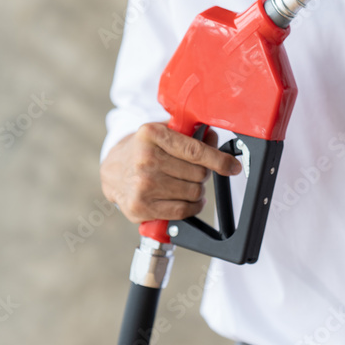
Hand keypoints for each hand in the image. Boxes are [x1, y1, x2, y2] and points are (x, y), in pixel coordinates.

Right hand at [100, 122, 241, 223]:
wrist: (112, 171)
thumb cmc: (141, 150)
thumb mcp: (161, 133)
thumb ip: (187, 134)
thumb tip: (213, 137)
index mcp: (151, 135)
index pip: (195, 151)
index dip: (219, 160)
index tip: (233, 167)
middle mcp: (146, 160)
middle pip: (198, 173)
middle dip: (202, 173)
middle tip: (191, 171)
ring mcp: (143, 186)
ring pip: (193, 193)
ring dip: (196, 190)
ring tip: (183, 184)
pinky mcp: (141, 207)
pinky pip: (183, 211)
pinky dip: (191, 206)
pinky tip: (184, 198)